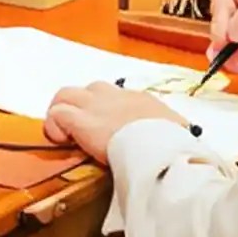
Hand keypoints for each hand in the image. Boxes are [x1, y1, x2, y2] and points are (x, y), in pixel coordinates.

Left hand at [43, 82, 187, 163]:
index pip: (115, 96)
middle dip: (78, 106)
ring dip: (60, 113)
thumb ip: (173, 130)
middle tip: (78, 130)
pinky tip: (62, 142)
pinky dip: (54, 127)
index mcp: (140, 101)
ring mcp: (96, 106)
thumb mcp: (178, 132)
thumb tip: (183, 135)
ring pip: (65, 95)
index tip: (107, 130)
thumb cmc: (173, 143)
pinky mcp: (81, 120)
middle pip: (87, 90)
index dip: (104, 111)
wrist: (161, 147)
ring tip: (64, 135)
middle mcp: (115, 97)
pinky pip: (56, 114)